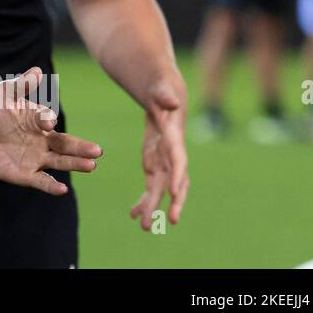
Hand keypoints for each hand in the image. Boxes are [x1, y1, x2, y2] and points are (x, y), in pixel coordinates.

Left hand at [0, 67, 102, 194]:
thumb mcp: (2, 95)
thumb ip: (19, 85)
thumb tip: (37, 71)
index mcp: (37, 120)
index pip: (46, 119)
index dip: (47, 120)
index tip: (47, 122)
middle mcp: (42, 140)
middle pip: (65, 144)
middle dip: (81, 147)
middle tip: (98, 150)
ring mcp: (35, 158)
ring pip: (59, 162)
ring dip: (75, 164)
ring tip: (92, 165)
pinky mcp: (24, 174)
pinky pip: (41, 180)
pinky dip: (52, 186)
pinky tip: (62, 189)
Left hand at [130, 76, 188, 230]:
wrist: (163, 92)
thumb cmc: (162, 86)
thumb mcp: (161, 86)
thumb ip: (165, 94)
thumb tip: (172, 102)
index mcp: (174, 137)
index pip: (178, 159)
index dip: (178, 176)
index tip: (176, 194)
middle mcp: (172, 153)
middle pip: (175, 180)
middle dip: (173, 201)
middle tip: (171, 221)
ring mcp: (164, 159)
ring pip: (161, 188)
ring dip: (154, 207)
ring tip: (145, 226)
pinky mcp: (155, 162)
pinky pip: (150, 184)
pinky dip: (143, 199)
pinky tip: (134, 214)